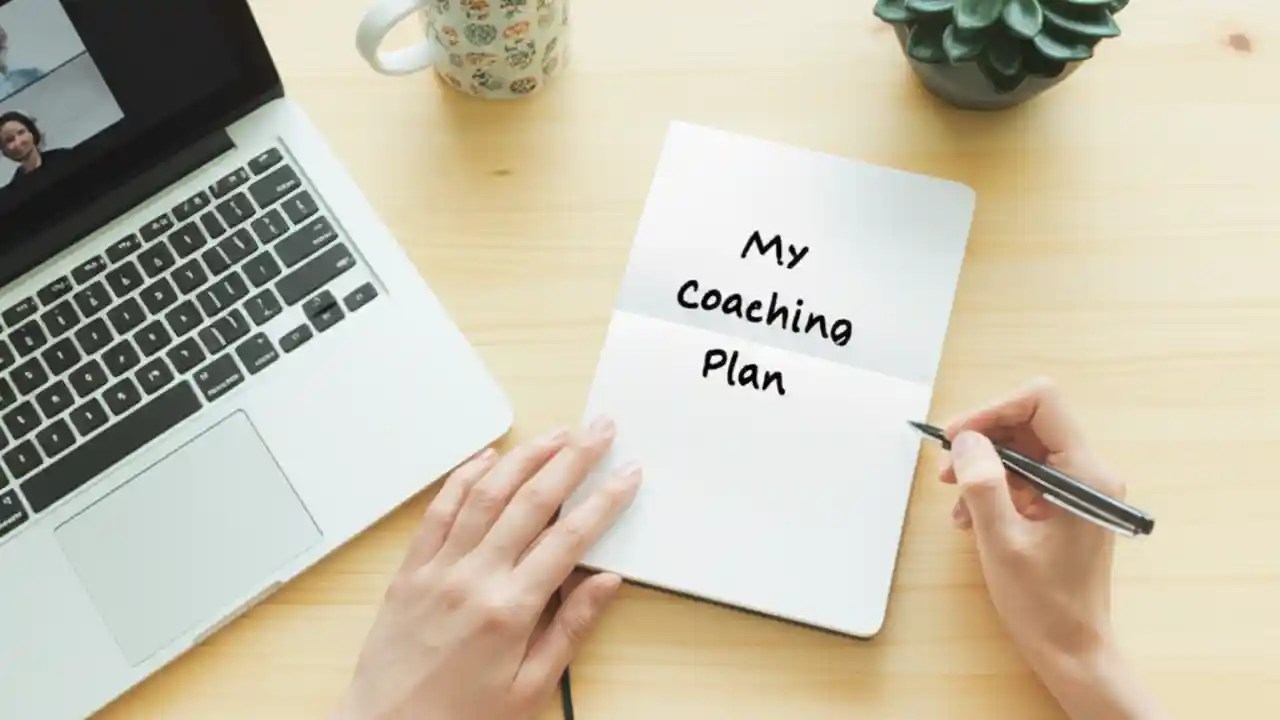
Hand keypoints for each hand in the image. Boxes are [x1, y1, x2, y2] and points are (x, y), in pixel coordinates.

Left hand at [334, 418, 640, 719]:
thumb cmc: (460, 717)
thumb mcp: (531, 688)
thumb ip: (571, 629)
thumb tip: (605, 582)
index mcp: (510, 609)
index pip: (570, 538)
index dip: (604, 500)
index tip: (627, 474)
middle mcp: (474, 578)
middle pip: (532, 501)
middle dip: (572, 458)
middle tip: (599, 430)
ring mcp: (438, 568)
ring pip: (486, 494)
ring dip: (524, 457)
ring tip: (555, 433)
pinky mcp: (411, 569)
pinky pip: (440, 510)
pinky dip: (465, 477)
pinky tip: (487, 458)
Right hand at [941, 379, 1164, 719]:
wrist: (1071, 649)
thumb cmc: (1044, 604)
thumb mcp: (1002, 541)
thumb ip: (983, 484)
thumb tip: (966, 441)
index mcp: (1084, 473)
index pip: (1041, 402)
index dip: (993, 410)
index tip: (957, 436)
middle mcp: (1088, 472)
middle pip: (1028, 422)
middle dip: (982, 438)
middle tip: (946, 466)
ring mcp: (1077, 488)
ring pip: (1021, 448)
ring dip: (982, 466)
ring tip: (955, 500)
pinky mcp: (1064, 504)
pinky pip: (1023, 476)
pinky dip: (992, 487)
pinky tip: (971, 516)